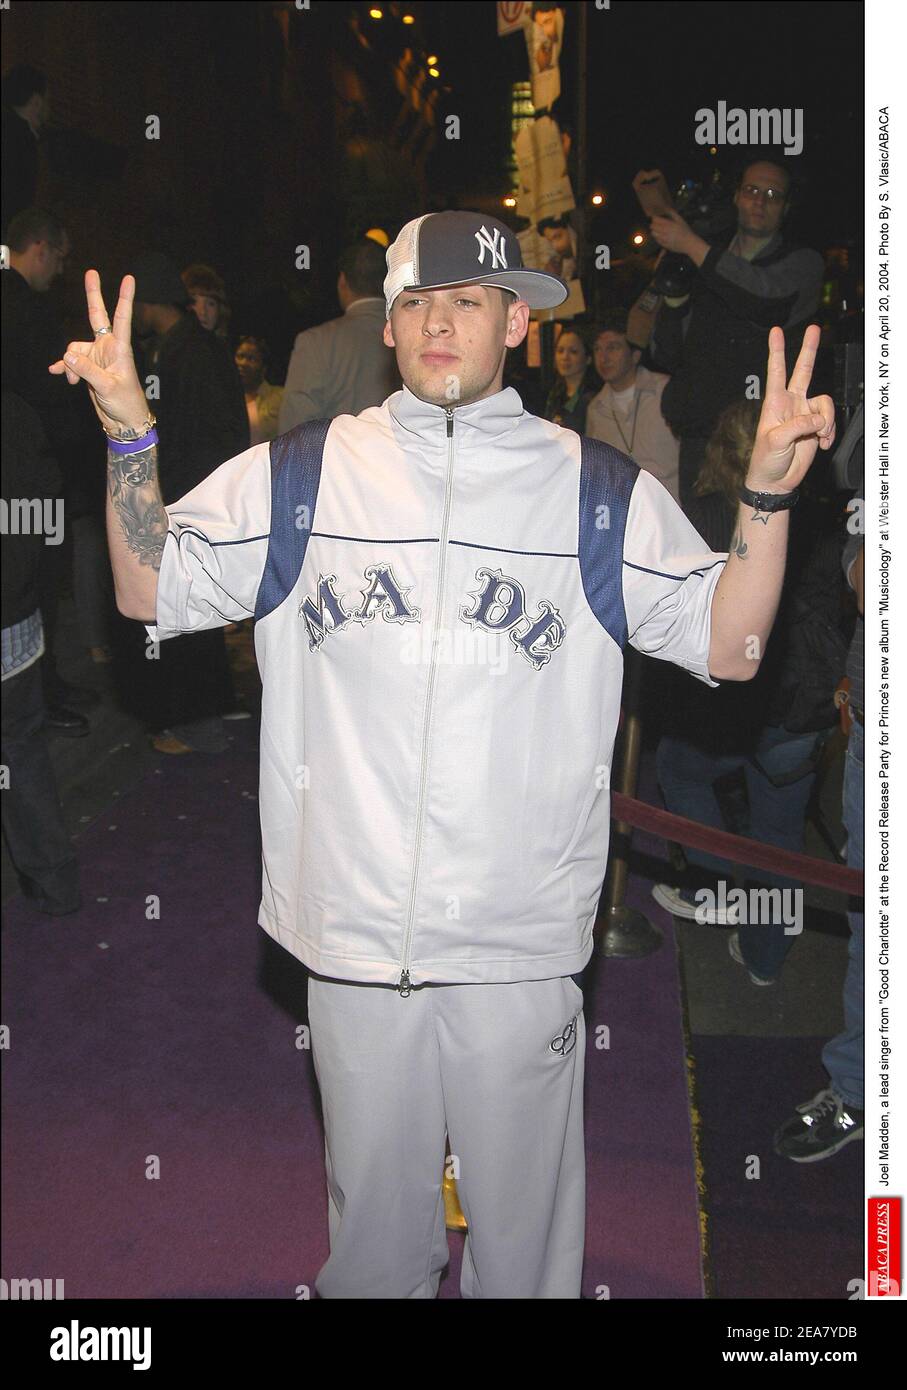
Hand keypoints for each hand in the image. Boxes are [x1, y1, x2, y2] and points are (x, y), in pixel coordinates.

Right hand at [48, 270, 148, 434]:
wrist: (123, 421)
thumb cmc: (125, 403)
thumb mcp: (107, 388)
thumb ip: (88, 370)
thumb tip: (67, 355)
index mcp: (120, 349)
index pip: (122, 319)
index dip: (125, 299)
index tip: (130, 279)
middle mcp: (108, 348)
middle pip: (97, 317)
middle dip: (93, 296)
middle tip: (91, 272)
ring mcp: (97, 356)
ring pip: (74, 348)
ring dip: (70, 363)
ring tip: (74, 381)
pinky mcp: (88, 368)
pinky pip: (70, 361)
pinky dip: (64, 368)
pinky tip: (56, 372)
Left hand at [649, 210, 694, 254]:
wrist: (689, 243)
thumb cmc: (685, 230)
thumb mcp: (680, 220)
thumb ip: (672, 213)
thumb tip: (666, 207)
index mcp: (670, 224)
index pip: (656, 219)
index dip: (654, 218)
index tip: (656, 218)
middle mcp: (666, 231)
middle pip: (653, 226)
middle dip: (653, 224)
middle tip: (656, 224)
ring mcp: (664, 239)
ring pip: (653, 233)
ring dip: (654, 231)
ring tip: (658, 230)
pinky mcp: (664, 245)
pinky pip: (656, 240)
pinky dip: (657, 237)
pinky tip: (661, 236)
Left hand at [746, 325, 835, 490]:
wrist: (775, 481)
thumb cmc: (765, 460)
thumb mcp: (776, 441)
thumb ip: (798, 425)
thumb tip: (818, 420)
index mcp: (775, 403)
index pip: (776, 372)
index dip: (776, 352)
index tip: (775, 331)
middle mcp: (791, 404)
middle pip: (802, 371)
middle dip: (808, 350)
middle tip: (815, 329)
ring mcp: (805, 415)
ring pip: (825, 404)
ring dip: (826, 421)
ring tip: (819, 437)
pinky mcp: (816, 428)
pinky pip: (830, 422)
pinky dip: (829, 434)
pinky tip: (821, 444)